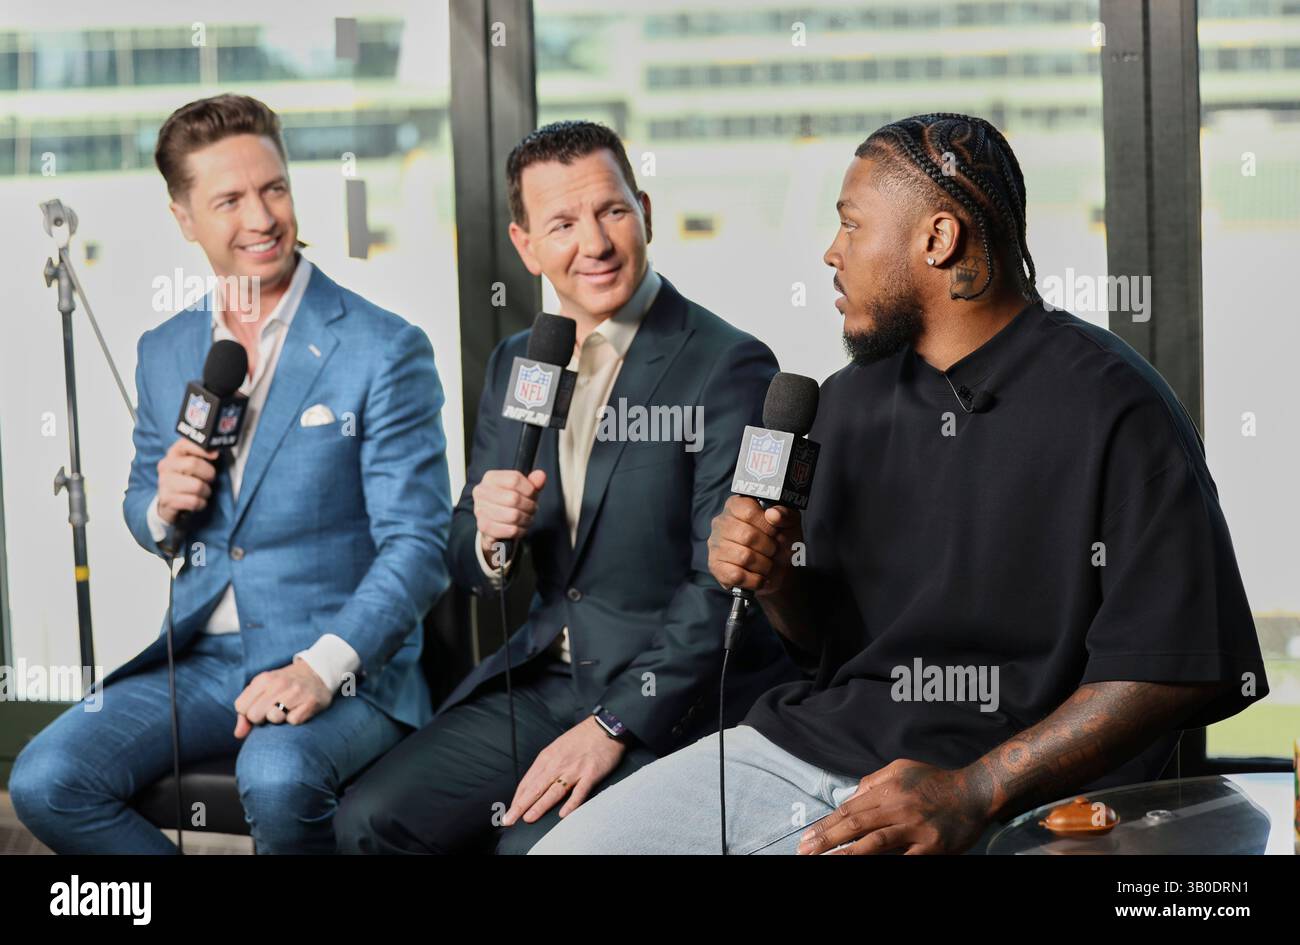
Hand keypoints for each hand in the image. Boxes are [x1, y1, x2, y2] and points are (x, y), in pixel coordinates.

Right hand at [156, 438, 219, 523]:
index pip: (185, 443)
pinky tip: (197, 501)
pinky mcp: (166, 499)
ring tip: (201, 492)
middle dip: (209, 474)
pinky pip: (194, 501)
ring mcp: (164, 482)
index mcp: (174, 453)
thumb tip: (216, 450)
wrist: (171, 502)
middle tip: (209, 479)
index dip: (202, 449)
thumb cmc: (189, 479)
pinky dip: (201, 503)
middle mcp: (166, 465)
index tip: (215, 455)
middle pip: (193, 464)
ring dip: (206, 491)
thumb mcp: (196, 463)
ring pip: (197, 486)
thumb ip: (205, 453)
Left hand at [232, 658, 332, 737]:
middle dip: (261, 718)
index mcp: (263, 679)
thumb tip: (238, 734)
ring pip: (274, 718)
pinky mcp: (311, 702)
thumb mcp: (262, 689)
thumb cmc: (284, 685)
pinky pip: (293, 721)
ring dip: (279, 719)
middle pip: (254, 715)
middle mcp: (279, 684)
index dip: (248, 712)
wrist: (317, 671)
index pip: (241, 706)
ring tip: (286, 709)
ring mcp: (296, 692)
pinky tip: (298, 710)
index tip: (259, 708)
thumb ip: (245, 710)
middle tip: (273, 710)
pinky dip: (294, 719)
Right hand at [473, 469, 546, 560]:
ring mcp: (480, 509)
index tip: (533, 496)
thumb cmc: (509, 502)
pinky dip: (520, 530)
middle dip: (529, 506)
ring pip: (513, 516)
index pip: (514, 480)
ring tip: (527, 518)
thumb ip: (533, 482)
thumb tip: (540, 476)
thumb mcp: (523, 489)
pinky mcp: (483, 527)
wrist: (494, 522)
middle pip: (514, 498)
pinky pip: (510, 530)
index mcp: (491, 478)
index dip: (530, 490)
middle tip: (532, 509)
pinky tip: (520, 528)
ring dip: (526, 519)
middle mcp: (481, 492)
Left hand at [501, 717, 624, 825]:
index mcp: (547, 758)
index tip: (510, 812)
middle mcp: (558, 764)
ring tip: (528, 818)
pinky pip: (580, 792)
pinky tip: (563, 814)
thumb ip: (546, 765)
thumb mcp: (556, 747)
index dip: (517, 798)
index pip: (528, 782)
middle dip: (521, 805)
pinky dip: (571, 804)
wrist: (604, 726)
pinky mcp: (591, 774)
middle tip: (509, 820)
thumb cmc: (580, 738)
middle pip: (536, 788)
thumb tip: (533, 785)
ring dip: (540, 806)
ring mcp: (574, 770)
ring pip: (554, 791)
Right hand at [707, 495, 802, 597]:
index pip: (749, 512)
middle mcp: (721, 522)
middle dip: (768, 548)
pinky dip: (755, 580)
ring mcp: (715, 544)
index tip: (775, 532)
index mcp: (737, 504)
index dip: (767, 526)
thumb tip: (773, 514)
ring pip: (743, 557)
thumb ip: (787, 514)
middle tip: (774, 551)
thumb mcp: (791, 524)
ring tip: (768, 564)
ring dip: (764, 565)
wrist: (779, 569)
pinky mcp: (715, 566)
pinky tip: (760, 577)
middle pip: (747, 536)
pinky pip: (736, 575)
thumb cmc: (781, 540)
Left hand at [796, 759, 991, 854]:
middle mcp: (899, 807)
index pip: (849, 810)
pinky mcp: (932, 847)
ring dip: (847, 855)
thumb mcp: (901, 769)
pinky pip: (904, 859)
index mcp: (888, 789)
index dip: (826, 825)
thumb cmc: (934, 781)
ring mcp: (915, 828)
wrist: (974, 792)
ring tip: (826, 862)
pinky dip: (885, 863)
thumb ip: (873, 782)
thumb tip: (848, 799)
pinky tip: (864, 866)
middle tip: (805, 852)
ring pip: (874, 844)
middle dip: (827, 841)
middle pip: (855, 826)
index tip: (806, 839)